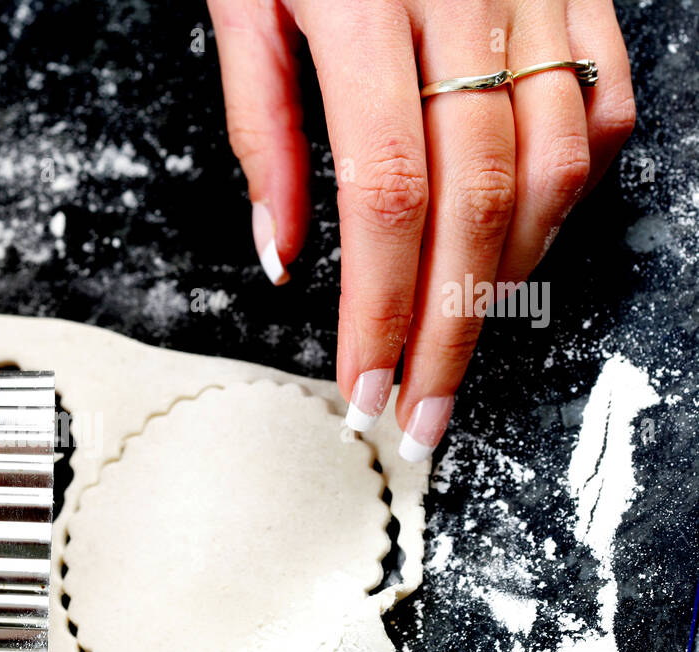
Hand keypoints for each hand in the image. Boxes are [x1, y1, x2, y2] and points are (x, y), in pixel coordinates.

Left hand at [208, 0, 634, 458]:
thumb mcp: (243, 2)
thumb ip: (262, 130)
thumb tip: (281, 256)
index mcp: (364, 9)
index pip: (389, 198)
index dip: (384, 308)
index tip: (366, 385)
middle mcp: (467, 2)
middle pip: (480, 201)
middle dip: (450, 328)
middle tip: (422, 415)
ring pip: (557, 165)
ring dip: (512, 277)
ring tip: (462, 346)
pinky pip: (604, 105)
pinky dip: (575, 189)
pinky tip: (526, 241)